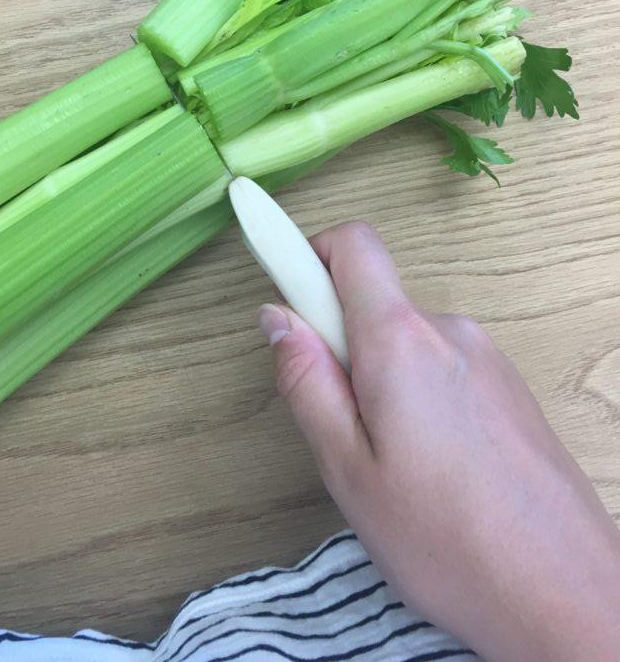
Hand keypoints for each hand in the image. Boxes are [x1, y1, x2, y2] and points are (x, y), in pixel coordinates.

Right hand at [258, 222, 619, 661]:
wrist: (565, 594)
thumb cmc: (449, 542)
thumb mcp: (347, 469)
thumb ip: (307, 381)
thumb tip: (279, 317)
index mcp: (401, 341)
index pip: (352, 246)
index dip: (306, 253)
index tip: (277, 282)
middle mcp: (450, 332)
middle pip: (374, 303)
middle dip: (341, 349)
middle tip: (342, 430)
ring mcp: (487, 358)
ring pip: (407, 344)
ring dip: (382, 384)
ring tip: (394, 466)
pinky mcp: (510, 389)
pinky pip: (444, 370)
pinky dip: (421, 401)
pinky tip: (436, 471)